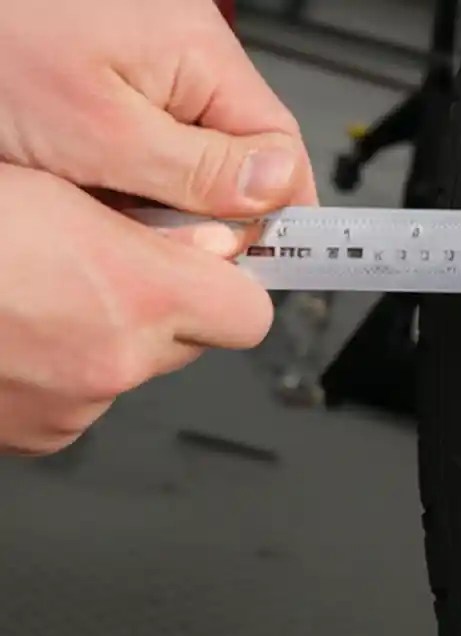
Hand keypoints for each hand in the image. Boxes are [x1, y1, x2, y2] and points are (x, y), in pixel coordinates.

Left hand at [0, 0, 317, 215]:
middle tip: (136, 230)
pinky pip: (142, 142)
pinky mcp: (112, 71)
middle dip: (193, 211)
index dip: (264, 217)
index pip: (282, 157)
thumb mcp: (95, 129)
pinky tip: (76, 175)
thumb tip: (273, 196)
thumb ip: (195, 169)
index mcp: (203, 58)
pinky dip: (115, 171)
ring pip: (186, 160)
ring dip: (148, 195)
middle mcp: (187, 54)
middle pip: (234, 163)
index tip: (237, 263)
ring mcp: (149, 60)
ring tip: (90, 195)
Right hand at [0, 165, 272, 454]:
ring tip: (37, 293)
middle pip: (189, 343)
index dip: (231, 285)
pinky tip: (15, 331)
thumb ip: (148, 223)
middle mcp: (113, 363)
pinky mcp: (33, 437)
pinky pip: (78, 400)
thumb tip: (210, 245)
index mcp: (135, 295)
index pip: (249, 313)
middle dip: (165, 307)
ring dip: (106, 339)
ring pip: (130, 370)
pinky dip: (60, 371)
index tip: (213, 266)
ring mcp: (71, 408)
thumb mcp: (56, 186)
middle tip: (104, 264)